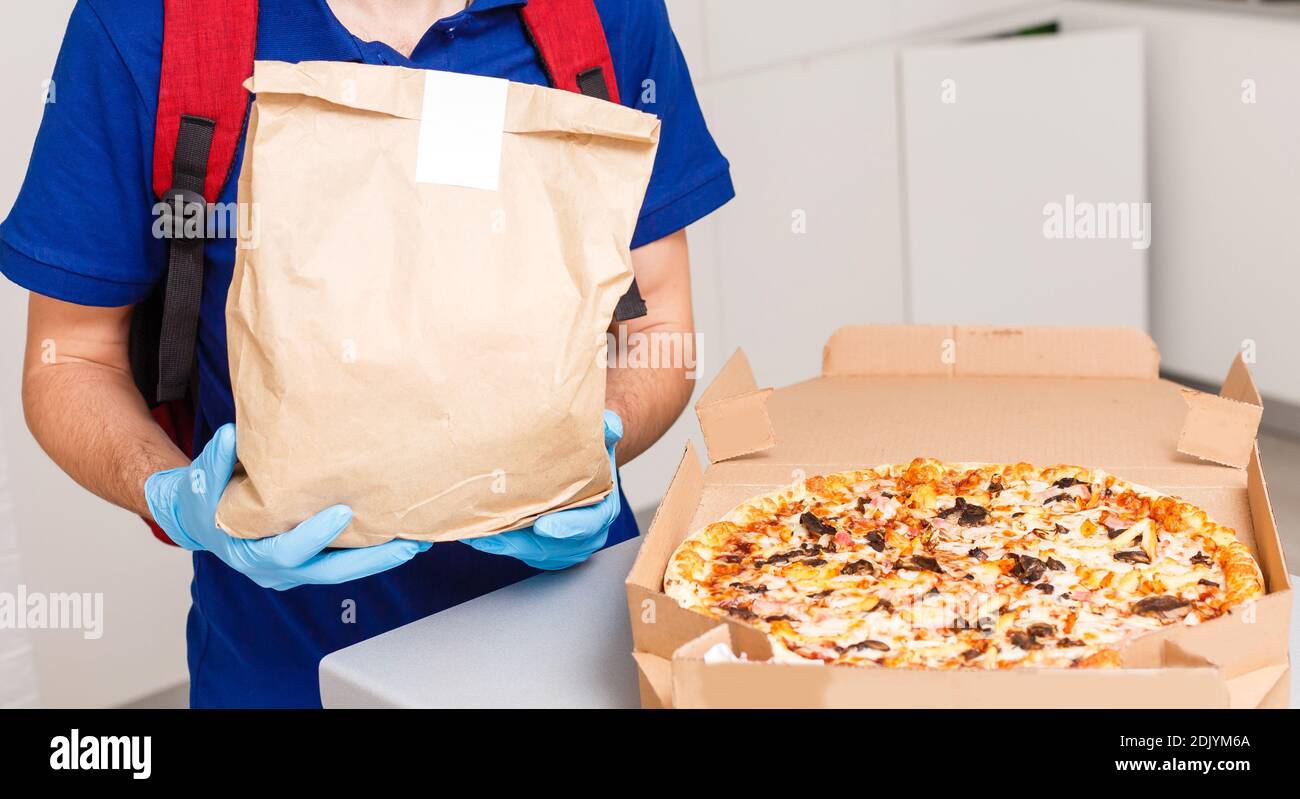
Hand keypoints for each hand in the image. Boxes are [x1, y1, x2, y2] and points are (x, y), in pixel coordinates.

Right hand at [145, 423, 428, 589]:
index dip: (314, 535)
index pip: (286, 551)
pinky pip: (346, 560)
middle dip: (370, 560)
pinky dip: (373, 550)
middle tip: (407, 545)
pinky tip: (403, 535)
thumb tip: (229, 435)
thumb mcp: (201, 479)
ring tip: (418, 541)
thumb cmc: (204, 499)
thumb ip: (215, 460)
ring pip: (344, 570)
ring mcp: (298, 569)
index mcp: (250, 553)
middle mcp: (276, 569)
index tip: (343, 513)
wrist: (204, 519)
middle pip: (329, 571)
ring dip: (381, 558)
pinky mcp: (313, 560)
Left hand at [465, 410, 622, 570]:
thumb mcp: (600, 437)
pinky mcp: (544, 549)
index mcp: (603, 508)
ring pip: (534, 552)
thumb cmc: (588, 454)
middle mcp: (586, 532)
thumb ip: (607, 429)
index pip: (589, 523)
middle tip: (497, 531)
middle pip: (556, 546)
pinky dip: (501, 545)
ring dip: (507, 544)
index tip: (543, 525)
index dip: (567, 526)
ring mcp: (564, 545)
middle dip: (524, 540)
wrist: (580, 466)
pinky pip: (522, 553)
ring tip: (480, 532)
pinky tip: (480, 534)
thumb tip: (610, 425)